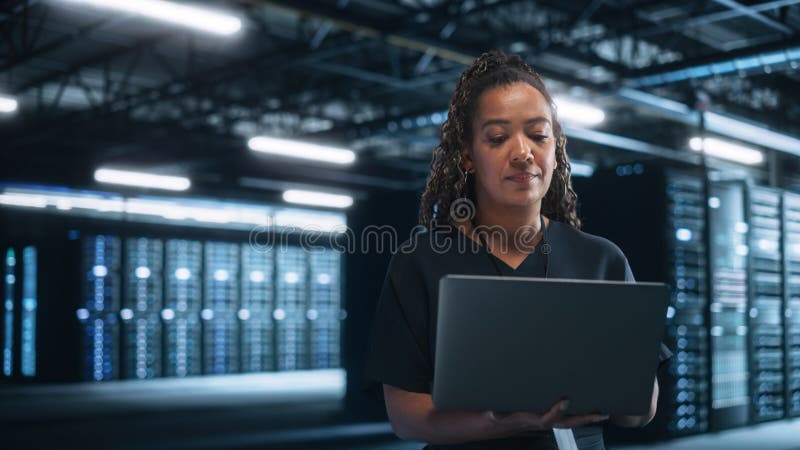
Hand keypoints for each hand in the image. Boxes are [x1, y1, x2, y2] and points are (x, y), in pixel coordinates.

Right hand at [486, 400, 608, 431]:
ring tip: (601, 412)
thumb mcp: (491, 414)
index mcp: (527, 421)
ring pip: (567, 422)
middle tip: (601, 414)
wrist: (492, 424)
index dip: (556, 411)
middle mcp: (538, 423)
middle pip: (565, 424)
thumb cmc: (493, 416)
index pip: (545, 419)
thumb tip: (493, 414)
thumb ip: (494, 415)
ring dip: (584, 418)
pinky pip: (563, 418)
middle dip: (583, 420)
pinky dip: (576, 415)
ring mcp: (543, 422)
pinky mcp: (544, 418)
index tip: (566, 401)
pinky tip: (586, 409)